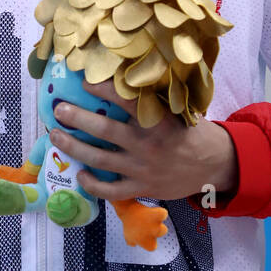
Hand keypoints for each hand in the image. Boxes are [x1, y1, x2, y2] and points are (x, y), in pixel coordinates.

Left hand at [48, 77, 237, 201]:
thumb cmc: (193, 133)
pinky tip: (80, 175)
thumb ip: (152, 101)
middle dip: (76, 118)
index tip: (83, 82)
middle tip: (58, 109)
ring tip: (55, 136)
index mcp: (155, 120)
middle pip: (103, 129)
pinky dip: (92, 184)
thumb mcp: (177, 111)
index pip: (123, 101)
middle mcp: (145, 144)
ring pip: (99, 159)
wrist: (214, 165)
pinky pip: (111, 190)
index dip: (101, 90)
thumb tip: (124, 80)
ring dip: (74, 147)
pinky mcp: (142, 188)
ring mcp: (141, 168)